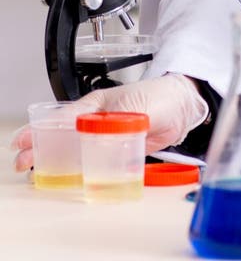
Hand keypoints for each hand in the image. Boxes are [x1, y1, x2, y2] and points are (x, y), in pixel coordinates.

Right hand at [10, 74, 207, 171]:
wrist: (183, 107)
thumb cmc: (158, 96)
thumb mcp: (130, 108)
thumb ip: (113, 126)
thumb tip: (99, 143)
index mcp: (95, 104)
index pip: (62, 118)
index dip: (41, 130)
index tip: (22, 141)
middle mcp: (98, 120)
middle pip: (65, 136)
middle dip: (43, 149)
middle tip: (25, 163)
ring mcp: (107, 135)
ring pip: (78, 150)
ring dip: (61, 162)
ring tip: (42, 174)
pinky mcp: (120, 149)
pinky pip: (99, 161)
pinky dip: (87, 169)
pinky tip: (77, 178)